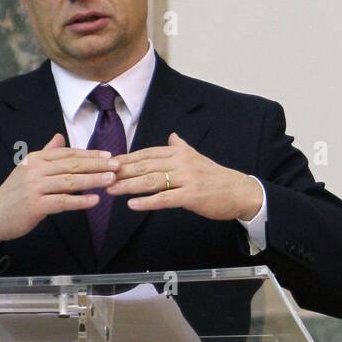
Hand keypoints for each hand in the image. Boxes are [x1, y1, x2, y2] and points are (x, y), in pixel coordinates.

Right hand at [0, 133, 118, 241]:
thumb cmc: (15, 192)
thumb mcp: (28, 168)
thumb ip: (47, 153)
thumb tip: (60, 136)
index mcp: (36, 158)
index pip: (68, 154)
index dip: (90, 155)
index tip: (109, 156)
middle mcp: (35, 170)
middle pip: (72, 165)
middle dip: (97, 165)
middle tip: (117, 165)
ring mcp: (34, 188)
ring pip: (70, 182)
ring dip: (93, 180)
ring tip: (112, 180)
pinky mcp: (35, 205)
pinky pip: (62, 202)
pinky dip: (80, 200)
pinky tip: (95, 200)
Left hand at [107, 132, 262, 220]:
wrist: (240, 192)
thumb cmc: (216, 178)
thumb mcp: (198, 158)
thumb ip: (182, 147)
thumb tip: (172, 136)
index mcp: (181, 153)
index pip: (148, 153)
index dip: (127, 158)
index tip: (108, 163)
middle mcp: (182, 162)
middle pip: (146, 165)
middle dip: (122, 171)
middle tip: (102, 176)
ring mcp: (187, 179)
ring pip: (152, 181)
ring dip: (128, 186)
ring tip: (110, 190)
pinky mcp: (192, 196)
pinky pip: (165, 198)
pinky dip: (147, 202)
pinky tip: (132, 205)